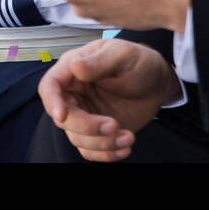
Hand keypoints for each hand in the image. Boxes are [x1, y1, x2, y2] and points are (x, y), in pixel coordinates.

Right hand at [37, 38, 181, 160]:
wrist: (158, 83)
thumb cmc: (139, 62)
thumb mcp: (122, 55)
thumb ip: (99, 62)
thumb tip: (75, 65)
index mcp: (74, 69)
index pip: (50, 86)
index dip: (51, 101)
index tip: (63, 115)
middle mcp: (74, 93)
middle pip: (64, 118)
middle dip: (87, 127)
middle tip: (114, 125)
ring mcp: (85, 114)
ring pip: (78, 138)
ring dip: (102, 143)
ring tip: (128, 136)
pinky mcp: (96, 132)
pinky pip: (91, 150)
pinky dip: (106, 154)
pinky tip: (126, 147)